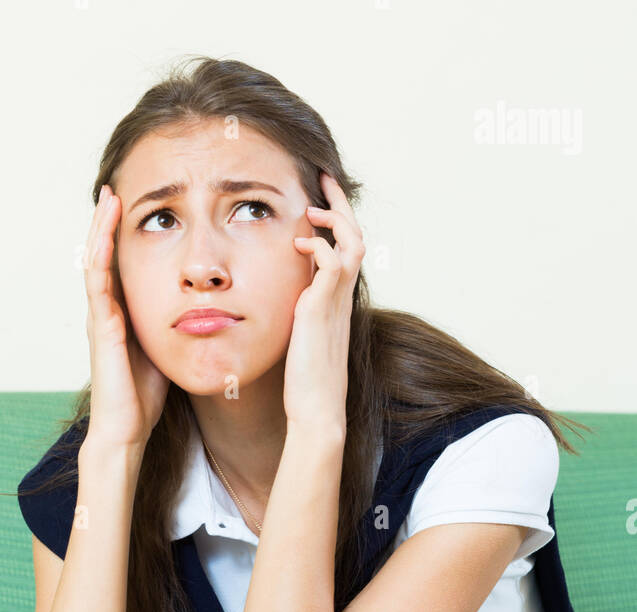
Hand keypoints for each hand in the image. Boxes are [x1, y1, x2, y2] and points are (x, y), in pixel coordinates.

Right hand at [83, 184, 169, 452]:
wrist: (126, 429)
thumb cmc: (146, 397)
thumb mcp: (168, 349)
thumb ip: (176, 327)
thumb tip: (204, 310)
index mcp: (122, 314)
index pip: (121, 265)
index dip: (124, 236)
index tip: (136, 207)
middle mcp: (107, 311)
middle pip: (103, 255)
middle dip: (108, 222)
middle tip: (116, 189)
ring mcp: (100, 317)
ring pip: (95, 261)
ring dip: (100, 228)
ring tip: (108, 198)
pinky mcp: (101, 327)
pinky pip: (97, 283)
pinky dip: (99, 255)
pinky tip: (104, 233)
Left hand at [283, 171, 365, 436]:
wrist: (317, 410)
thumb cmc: (305, 381)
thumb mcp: (300, 337)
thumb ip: (296, 312)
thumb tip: (282, 300)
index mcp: (336, 299)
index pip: (345, 247)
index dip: (337, 219)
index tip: (320, 196)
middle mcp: (341, 296)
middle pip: (355, 235)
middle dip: (340, 203)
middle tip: (323, 177)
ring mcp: (335, 302)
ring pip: (352, 243)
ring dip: (334, 219)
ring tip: (313, 209)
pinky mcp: (321, 310)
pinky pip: (332, 264)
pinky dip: (320, 246)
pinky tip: (301, 244)